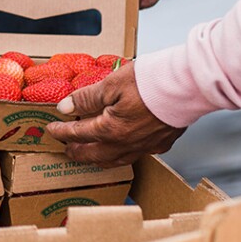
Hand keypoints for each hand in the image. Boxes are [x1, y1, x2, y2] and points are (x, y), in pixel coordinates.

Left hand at [46, 62, 185, 167]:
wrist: (189, 85)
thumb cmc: (151, 81)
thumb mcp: (111, 84)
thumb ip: (86, 98)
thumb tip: (65, 107)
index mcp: (110, 131)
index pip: (77, 134)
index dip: (61, 131)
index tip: (52, 128)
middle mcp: (126, 145)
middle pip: (93, 154)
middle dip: (76, 151)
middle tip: (65, 148)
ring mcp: (145, 147)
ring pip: (114, 160)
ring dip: (97, 157)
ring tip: (88, 152)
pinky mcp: (162, 144)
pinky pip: (134, 155)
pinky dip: (120, 153)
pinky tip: (120, 146)